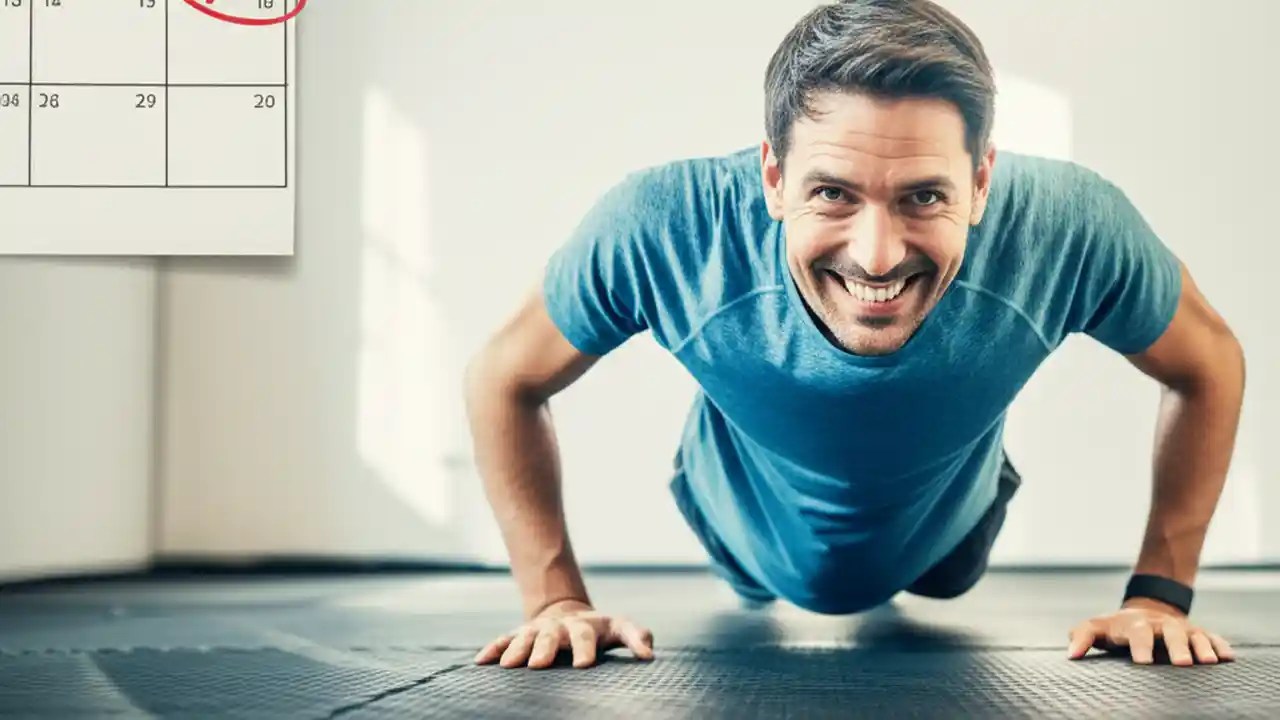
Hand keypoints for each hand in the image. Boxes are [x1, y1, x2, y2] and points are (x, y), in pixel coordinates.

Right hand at [474, 599, 654, 668]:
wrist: (569, 614)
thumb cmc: (600, 630)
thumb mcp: (620, 628)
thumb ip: (636, 637)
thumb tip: (649, 654)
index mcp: (586, 627)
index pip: (587, 636)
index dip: (585, 649)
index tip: (583, 665)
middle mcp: (559, 627)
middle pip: (552, 636)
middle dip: (545, 649)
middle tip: (539, 665)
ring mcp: (538, 629)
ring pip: (525, 638)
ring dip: (516, 650)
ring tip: (508, 666)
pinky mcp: (520, 634)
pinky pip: (504, 640)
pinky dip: (492, 649)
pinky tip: (480, 662)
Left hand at [1067, 597, 1235, 665]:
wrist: (1144, 611)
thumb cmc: (1117, 628)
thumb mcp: (1097, 628)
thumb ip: (1081, 637)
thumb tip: (1070, 654)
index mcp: (1136, 624)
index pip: (1138, 634)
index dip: (1141, 647)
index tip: (1143, 663)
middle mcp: (1161, 625)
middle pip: (1170, 633)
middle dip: (1177, 647)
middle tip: (1182, 664)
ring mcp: (1181, 628)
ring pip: (1195, 635)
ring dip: (1202, 647)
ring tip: (1209, 662)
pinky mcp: (1197, 633)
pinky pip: (1212, 637)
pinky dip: (1220, 645)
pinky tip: (1228, 657)